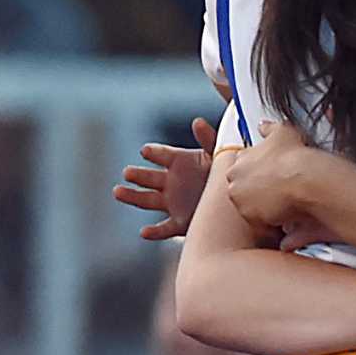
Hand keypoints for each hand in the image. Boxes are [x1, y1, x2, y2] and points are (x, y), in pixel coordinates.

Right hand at [113, 116, 217, 240]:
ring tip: (118, 192)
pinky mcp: (180, 223)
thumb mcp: (220, 155)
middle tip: (127, 172)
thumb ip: (208, 139)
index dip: (154, 153)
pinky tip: (144, 232)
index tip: (145, 151)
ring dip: (132, 196)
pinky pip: (164, 229)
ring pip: (148, 200)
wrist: (237, 204)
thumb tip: (197, 122)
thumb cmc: (227, 175)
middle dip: (137, 175)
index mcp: (180, 162)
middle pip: (149, 177)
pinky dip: (154, 232)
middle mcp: (172, 182)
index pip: (163, 155)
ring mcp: (173, 203)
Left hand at [225, 120, 318, 233]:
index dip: (257, 172)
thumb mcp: (282, 131)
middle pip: (242, 188)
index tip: (269, 175)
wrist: (304, 180)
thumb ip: (269, 128)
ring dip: (261, 205)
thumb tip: (263, 126)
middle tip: (275, 190)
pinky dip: (267, 219)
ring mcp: (240, 200)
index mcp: (239, 159)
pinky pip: (257, 221)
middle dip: (256, 190)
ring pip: (249, 205)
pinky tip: (281, 212)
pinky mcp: (249, 217)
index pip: (242, 168)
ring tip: (280, 201)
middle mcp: (234, 179)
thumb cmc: (295, 156)